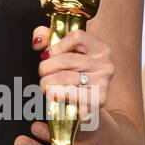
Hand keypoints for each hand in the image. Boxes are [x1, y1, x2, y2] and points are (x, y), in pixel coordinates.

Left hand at [14, 24, 115, 144]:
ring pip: (64, 78)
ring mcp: (103, 85)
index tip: (49, 55)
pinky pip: (67, 95)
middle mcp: (105, 66)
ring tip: (45, 87)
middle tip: (42, 75)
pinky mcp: (96, 103)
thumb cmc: (72, 76)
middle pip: (65, 60)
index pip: (77, 37)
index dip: (57, 46)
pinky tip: (56, 97)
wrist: (87, 107)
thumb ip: (47, 38)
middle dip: (46, 68)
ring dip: (47, 84)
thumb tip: (38, 42)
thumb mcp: (63, 52)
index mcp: (100, 49)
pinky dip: (56, 96)